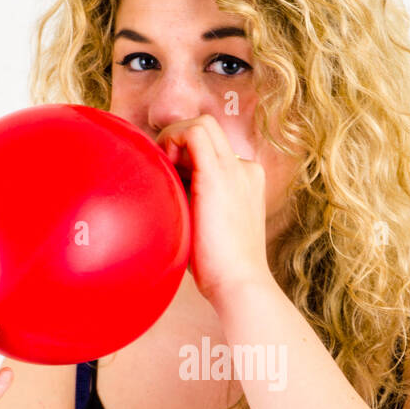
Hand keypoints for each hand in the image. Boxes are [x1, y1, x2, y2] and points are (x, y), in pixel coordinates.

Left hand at [156, 114, 272, 308]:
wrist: (239, 284)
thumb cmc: (219, 270)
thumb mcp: (208, 230)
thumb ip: (194, 209)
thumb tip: (164, 202)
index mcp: (246, 183)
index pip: (214, 150)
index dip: (186, 158)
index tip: (171, 184)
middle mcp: (245, 170)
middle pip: (209, 129)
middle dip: (179, 141)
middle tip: (163, 172)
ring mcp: (236, 169)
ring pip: (202, 124)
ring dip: (174, 139)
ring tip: (163, 171)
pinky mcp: (219, 174)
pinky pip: (194, 131)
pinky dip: (172, 139)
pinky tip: (163, 166)